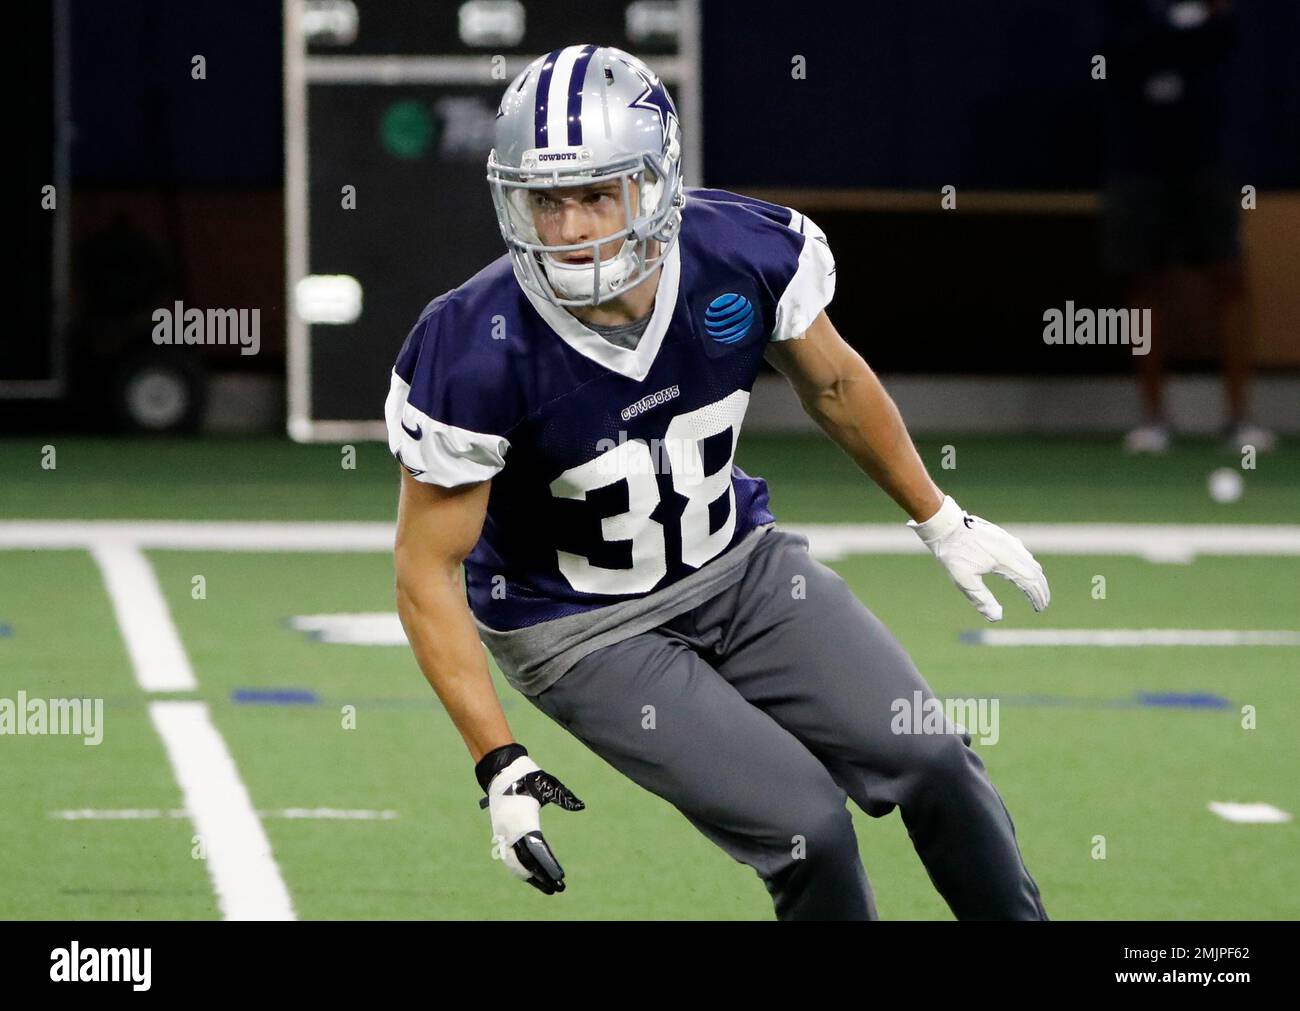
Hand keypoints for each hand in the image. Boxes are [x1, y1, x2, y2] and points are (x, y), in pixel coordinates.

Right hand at [478, 753, 584, 893]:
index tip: (559, 876)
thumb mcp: (547, 784)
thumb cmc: (527, 775)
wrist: (501, 769)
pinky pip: (508, 857)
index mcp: (523, 818)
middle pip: (525, 861)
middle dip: (541, 876)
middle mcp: (510, 829)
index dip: (547, 864)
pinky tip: (530, 876)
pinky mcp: (499, 833)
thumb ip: (563, 797)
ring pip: (514, 862)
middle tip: (558, 888)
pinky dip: (519, 869)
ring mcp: (502, 833)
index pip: (535, 848)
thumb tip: (580, 806)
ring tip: (546, 887)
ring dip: (530, 876)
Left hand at [908, 495, 1049, 621]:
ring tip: (1035, 590)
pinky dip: (1029, 566)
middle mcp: (1012, 550)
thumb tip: (997, 618)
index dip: (1037, 597)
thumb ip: (982, 599)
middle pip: (1035, 572)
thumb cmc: (954, 554)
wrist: (945, 525)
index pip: (1030, 583)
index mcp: (1006, 562)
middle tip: (1042, 603)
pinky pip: (1023, 553)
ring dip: (1036, 577)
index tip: (1039, 609)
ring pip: (1030, 561)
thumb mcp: (965, 581)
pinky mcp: (1002, 536)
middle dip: (1041, 589)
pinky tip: (1023, 570)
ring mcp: (1008, 541)